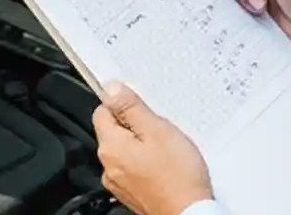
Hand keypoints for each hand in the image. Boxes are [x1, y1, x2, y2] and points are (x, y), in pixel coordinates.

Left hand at [91, 81, 213, 214]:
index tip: (141, 107)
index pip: (102, 111)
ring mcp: (119, 181)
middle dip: (136, 125)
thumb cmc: (178, 177)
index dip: (122, 104)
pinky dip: (146, 161)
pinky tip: (165, 164)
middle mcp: (108, 166)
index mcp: (111, 147)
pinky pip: (133, 166)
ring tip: (166, 149)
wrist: (189, 213)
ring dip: (142, 144)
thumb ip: (131, 108)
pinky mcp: (131, 191)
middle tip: (160, 129)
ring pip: (125, 149)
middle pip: (114, 131)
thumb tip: (111, 88)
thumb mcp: (158, 130)